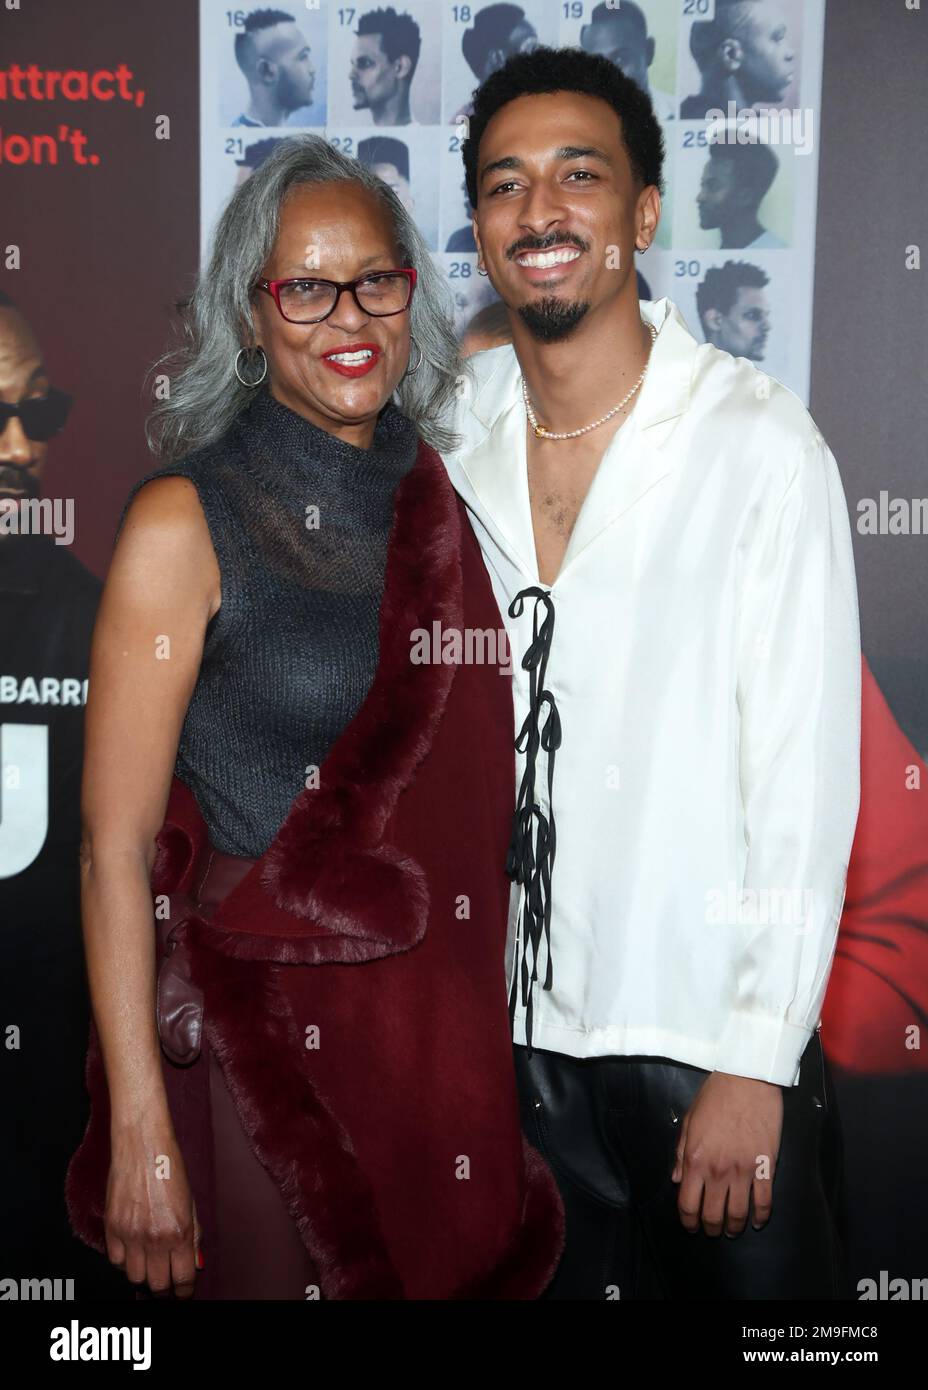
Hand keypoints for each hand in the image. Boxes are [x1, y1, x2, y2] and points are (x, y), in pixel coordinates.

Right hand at [105, 1121, 201, 1297]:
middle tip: (168, 1289)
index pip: (183, 1278)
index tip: (184, 1294)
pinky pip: (116, 1260)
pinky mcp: (112, 1228)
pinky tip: (133, 1252)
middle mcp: (154, 1238)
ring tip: (151, 1270)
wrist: (142, 1145)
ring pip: (135, 1277)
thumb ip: (194, 1236)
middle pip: (158, 1285)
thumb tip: (195, 1263)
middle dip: (165, 1291)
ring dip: (144, 1277)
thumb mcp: (191, 1202)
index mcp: (179, 1231)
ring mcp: (131, 1234)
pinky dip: (124, 1262)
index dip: (184, 1291)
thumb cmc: (170, 1167)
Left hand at [671, 1071, 782, 1236]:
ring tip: (733, 1230)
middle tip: (712, 1230)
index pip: (687, 1203)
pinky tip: (756, 1221)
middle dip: (710, 1228)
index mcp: (696, 1160)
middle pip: (712, 1215)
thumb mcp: (689, 1121)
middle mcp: (718, 1171)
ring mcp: (744, 1171)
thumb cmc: (715, 1096)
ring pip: (739, 1214)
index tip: (691, 1225)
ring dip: (735, 1227)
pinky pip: (764, 1202)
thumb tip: (676, 1179)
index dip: (688, 1221)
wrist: (746, 1080)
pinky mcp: (766, 1167)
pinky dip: (760, 1217)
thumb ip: (681, 1153)